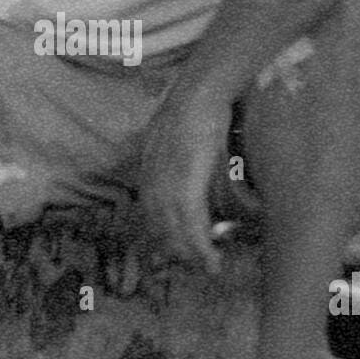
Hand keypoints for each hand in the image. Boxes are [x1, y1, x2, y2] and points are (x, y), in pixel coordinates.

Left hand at [137, 88, 232, 275]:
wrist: (200, 91)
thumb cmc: (194, 108)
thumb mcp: (174, 134)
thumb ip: (176, 156)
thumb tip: (188, 167)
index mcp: (148, 170)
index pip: (152, 212)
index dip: (165, 234)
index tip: (178, 251)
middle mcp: (152, 180)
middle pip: (161, 226)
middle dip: (179, 250)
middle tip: (199, 266)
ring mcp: (167, 183)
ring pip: (176, 230)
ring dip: (192, 253)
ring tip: (209, 267)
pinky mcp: (186, 183)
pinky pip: (191, 222)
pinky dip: (200, 243)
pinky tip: (210, 257)